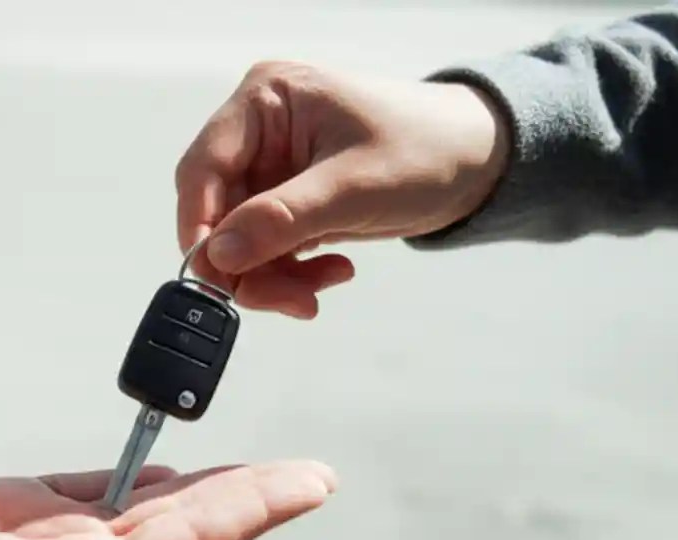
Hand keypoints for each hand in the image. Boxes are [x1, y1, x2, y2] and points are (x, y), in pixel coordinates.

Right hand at [175, 61, 510, 318]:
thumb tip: (220, 256)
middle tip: (288, 300)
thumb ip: (283, 220)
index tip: (213, 277)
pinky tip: (331, 272)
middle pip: (217, 212)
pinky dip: (290, 274)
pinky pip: (266, 250)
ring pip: (238, 241)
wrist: (477, 162)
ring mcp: (272, 169)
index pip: (204, 168)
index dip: (200, 226)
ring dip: (271, 277)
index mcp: (265, 100)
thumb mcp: (353, 186)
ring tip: (317, 291)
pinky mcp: (288, 201)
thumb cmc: (425, 149)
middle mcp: (258, 131)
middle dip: (247, 264)